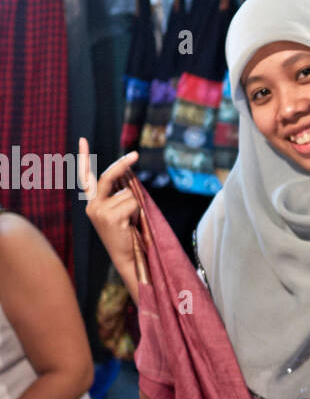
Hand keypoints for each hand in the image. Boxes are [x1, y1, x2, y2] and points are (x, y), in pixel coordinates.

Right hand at [79, 138, 140, 291]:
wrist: (128, 258)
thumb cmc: (127, 233)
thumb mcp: (120, 211)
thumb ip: (120, 194)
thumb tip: (128, 177)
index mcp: (93, 203)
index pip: (86, 177)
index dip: (83, 158)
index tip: (82, 139)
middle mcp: (92, 206)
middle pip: (108, 177)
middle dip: (122, 164)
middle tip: (136, 154)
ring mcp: (99, 212)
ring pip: (128, 193)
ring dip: (136, 205)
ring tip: (132, 222)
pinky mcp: (110, 217)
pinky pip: (132, 203)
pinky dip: (137, 212)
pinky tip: (131, 225)